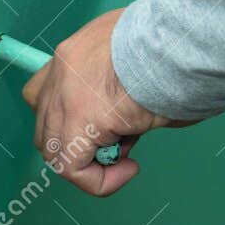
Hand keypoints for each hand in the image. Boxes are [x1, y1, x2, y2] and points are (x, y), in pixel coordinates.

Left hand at [21, 9, 183, 196]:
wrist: (180, 43)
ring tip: (126, 159)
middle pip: (45, 122)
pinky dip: (98, 180)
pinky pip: (72, 168)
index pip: (44, 91)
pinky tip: (129, 170)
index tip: (105, 126)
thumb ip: (123, 85)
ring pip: (54, 149)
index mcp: (74, 52)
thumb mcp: (139, 61)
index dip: (68, 117)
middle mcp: (60, 70)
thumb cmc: (175, 49)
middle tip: (119, 145)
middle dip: (78, 143)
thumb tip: (133, 114)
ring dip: (89, 165)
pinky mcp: (81, 119)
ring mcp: (65, 95)